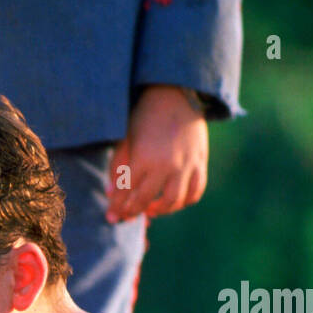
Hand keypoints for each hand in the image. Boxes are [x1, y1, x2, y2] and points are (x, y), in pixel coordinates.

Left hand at [106, 85, 208, 222]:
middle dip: (135, 211)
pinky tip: (174, 201)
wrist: (176, 95)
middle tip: (128, 215)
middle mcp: (167, 165)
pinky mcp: (200, 162)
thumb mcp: (126, 140)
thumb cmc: (144, 117)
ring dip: (161, 210)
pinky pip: (196, 191)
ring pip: (175, 201)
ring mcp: (186, 165)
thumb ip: (118, 169)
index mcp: (144, 158)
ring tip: (151, 208)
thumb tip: (112, 195)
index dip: (118, 207)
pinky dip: (185, 201)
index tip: (112, 216)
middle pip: (148, 200)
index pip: (127, 192)